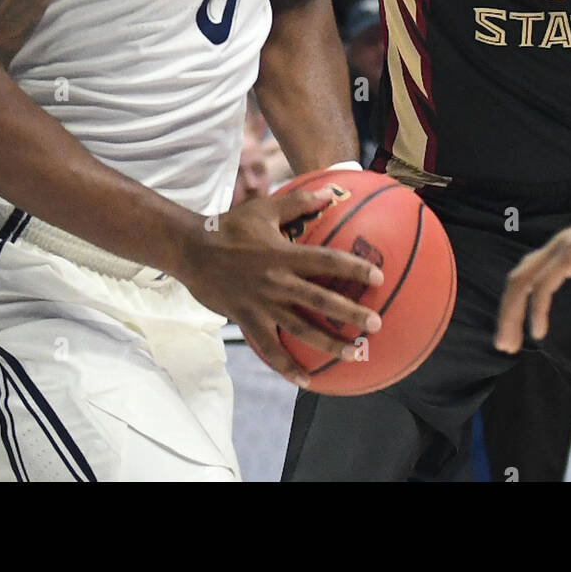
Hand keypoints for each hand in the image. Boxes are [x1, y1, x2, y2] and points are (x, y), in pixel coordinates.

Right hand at [183, 186, 383, 385]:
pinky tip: (306, 380)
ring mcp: (262, 304)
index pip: (327, 260)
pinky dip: (287, 366)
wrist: (192, 250)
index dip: (354, 268)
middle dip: (351, 314)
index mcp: (284, 254)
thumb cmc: (230, 227)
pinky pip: (270, 348)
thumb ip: (298, 202)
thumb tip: (330, 191)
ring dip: (329, 344)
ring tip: (353, 355)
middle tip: (376, 325)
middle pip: (320, 300)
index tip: (378, 277)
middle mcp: (277, 281)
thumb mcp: (264, 209)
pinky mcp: (247, 319)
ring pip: (301, 329)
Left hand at [494, 195, 570, 350]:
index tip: (518, 333)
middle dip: (506, 313)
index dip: (519, 303)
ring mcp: (564, 247)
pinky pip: (545, 284)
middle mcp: (558, 246)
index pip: (530, 276)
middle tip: (503, 345)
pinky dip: (536, 308)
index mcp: (566, 248)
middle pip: (519, 279)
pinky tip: (537, 331)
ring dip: (511, 314)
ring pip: (523, 281)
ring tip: (510, 343)